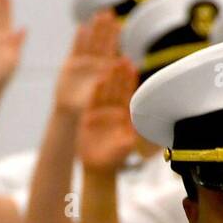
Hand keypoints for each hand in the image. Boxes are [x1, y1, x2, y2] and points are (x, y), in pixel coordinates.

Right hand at [54, 9, 120, 113]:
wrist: (70, 112)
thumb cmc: (87, 110)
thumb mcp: (97, 100)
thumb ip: (103, 88)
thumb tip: (110, 76)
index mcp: (106, 72)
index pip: (110, 50)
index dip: (113, 37)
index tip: (119, 25)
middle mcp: (97, 65)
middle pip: (103, 43)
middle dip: (106, 29)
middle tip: (110, 13)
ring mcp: (84, 64)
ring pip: (91, 43)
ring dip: (95, 29)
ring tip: (100, 14)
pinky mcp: (71, 65)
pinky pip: (76, 49)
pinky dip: (78, 39)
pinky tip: (82, 28)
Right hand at [78, 57, 139, 171]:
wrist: (97, 164)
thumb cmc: (113, 158)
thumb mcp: (121, 151)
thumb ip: (126, 143)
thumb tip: (132, 139)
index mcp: (127, 116)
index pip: (129, 95)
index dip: (130, 82)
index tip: (133, 68)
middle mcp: (115, 110)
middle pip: (118, 88)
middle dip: (120, 74)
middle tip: (123, 58)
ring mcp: (103, 111)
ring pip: (107, 91)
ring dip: (109, 77)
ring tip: (111, 61)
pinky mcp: (90, 114)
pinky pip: (94, 100)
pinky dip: (96, 91)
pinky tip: (98, 80)